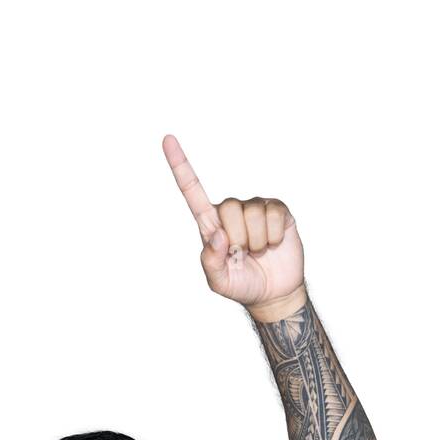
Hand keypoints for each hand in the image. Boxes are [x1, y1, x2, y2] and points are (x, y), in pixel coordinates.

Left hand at [162, 133, 305, 319]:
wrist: (274, 293)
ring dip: (257, 241)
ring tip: (259, 251)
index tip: (167, 140)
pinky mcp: (277, 210)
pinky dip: (274, 236)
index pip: (192, 192)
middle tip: (243, 255)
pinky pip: (273, 214)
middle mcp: (231, 211)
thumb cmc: (242, 285)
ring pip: (253, 213)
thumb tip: (217, 235)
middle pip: (229, 208)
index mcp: (210, 224)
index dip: (180, 167)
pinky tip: (274, 244)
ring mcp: (255, 208)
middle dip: (238, 239)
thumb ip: (211, 263)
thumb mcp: (219, 282)